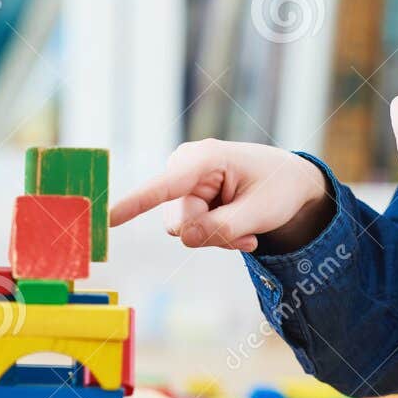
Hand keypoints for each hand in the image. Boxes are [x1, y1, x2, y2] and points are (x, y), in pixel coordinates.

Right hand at [109, 139, 333, 253]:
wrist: (289, 183)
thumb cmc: (278, 188)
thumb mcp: (260, 212)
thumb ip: (222, 228)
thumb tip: (184, 238)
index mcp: (203, 159)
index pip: (164, 186)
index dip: (135, 203)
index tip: (108, 218)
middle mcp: (183, 167)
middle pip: (179, 223)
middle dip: (211, 235)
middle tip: (246, 231)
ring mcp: (182, 184)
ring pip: (183, 231)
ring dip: (217, 238)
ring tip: (246, 226)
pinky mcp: (183, 198)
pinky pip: (189, 232)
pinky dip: (216, 237)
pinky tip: (240, 229)